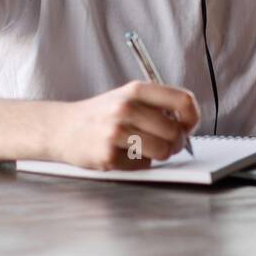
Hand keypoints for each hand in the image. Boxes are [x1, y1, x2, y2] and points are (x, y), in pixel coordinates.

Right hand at [50, 81, 199, 169]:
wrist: (62, 128)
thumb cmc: (102, 115)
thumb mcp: (128, 97)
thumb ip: (157, 105)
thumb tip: (188, 125)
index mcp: (136, 89)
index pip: (183, 100)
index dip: (192, 117)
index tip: (188, 126)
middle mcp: (126, 108)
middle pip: (175, 131)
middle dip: (177, 143)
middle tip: (169, 144)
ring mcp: (116, 132)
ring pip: (163, 151)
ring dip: (161, 155)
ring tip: (146, 149)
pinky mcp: (108, 155)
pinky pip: (143, 166)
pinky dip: (139, 164)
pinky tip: (124, 154)